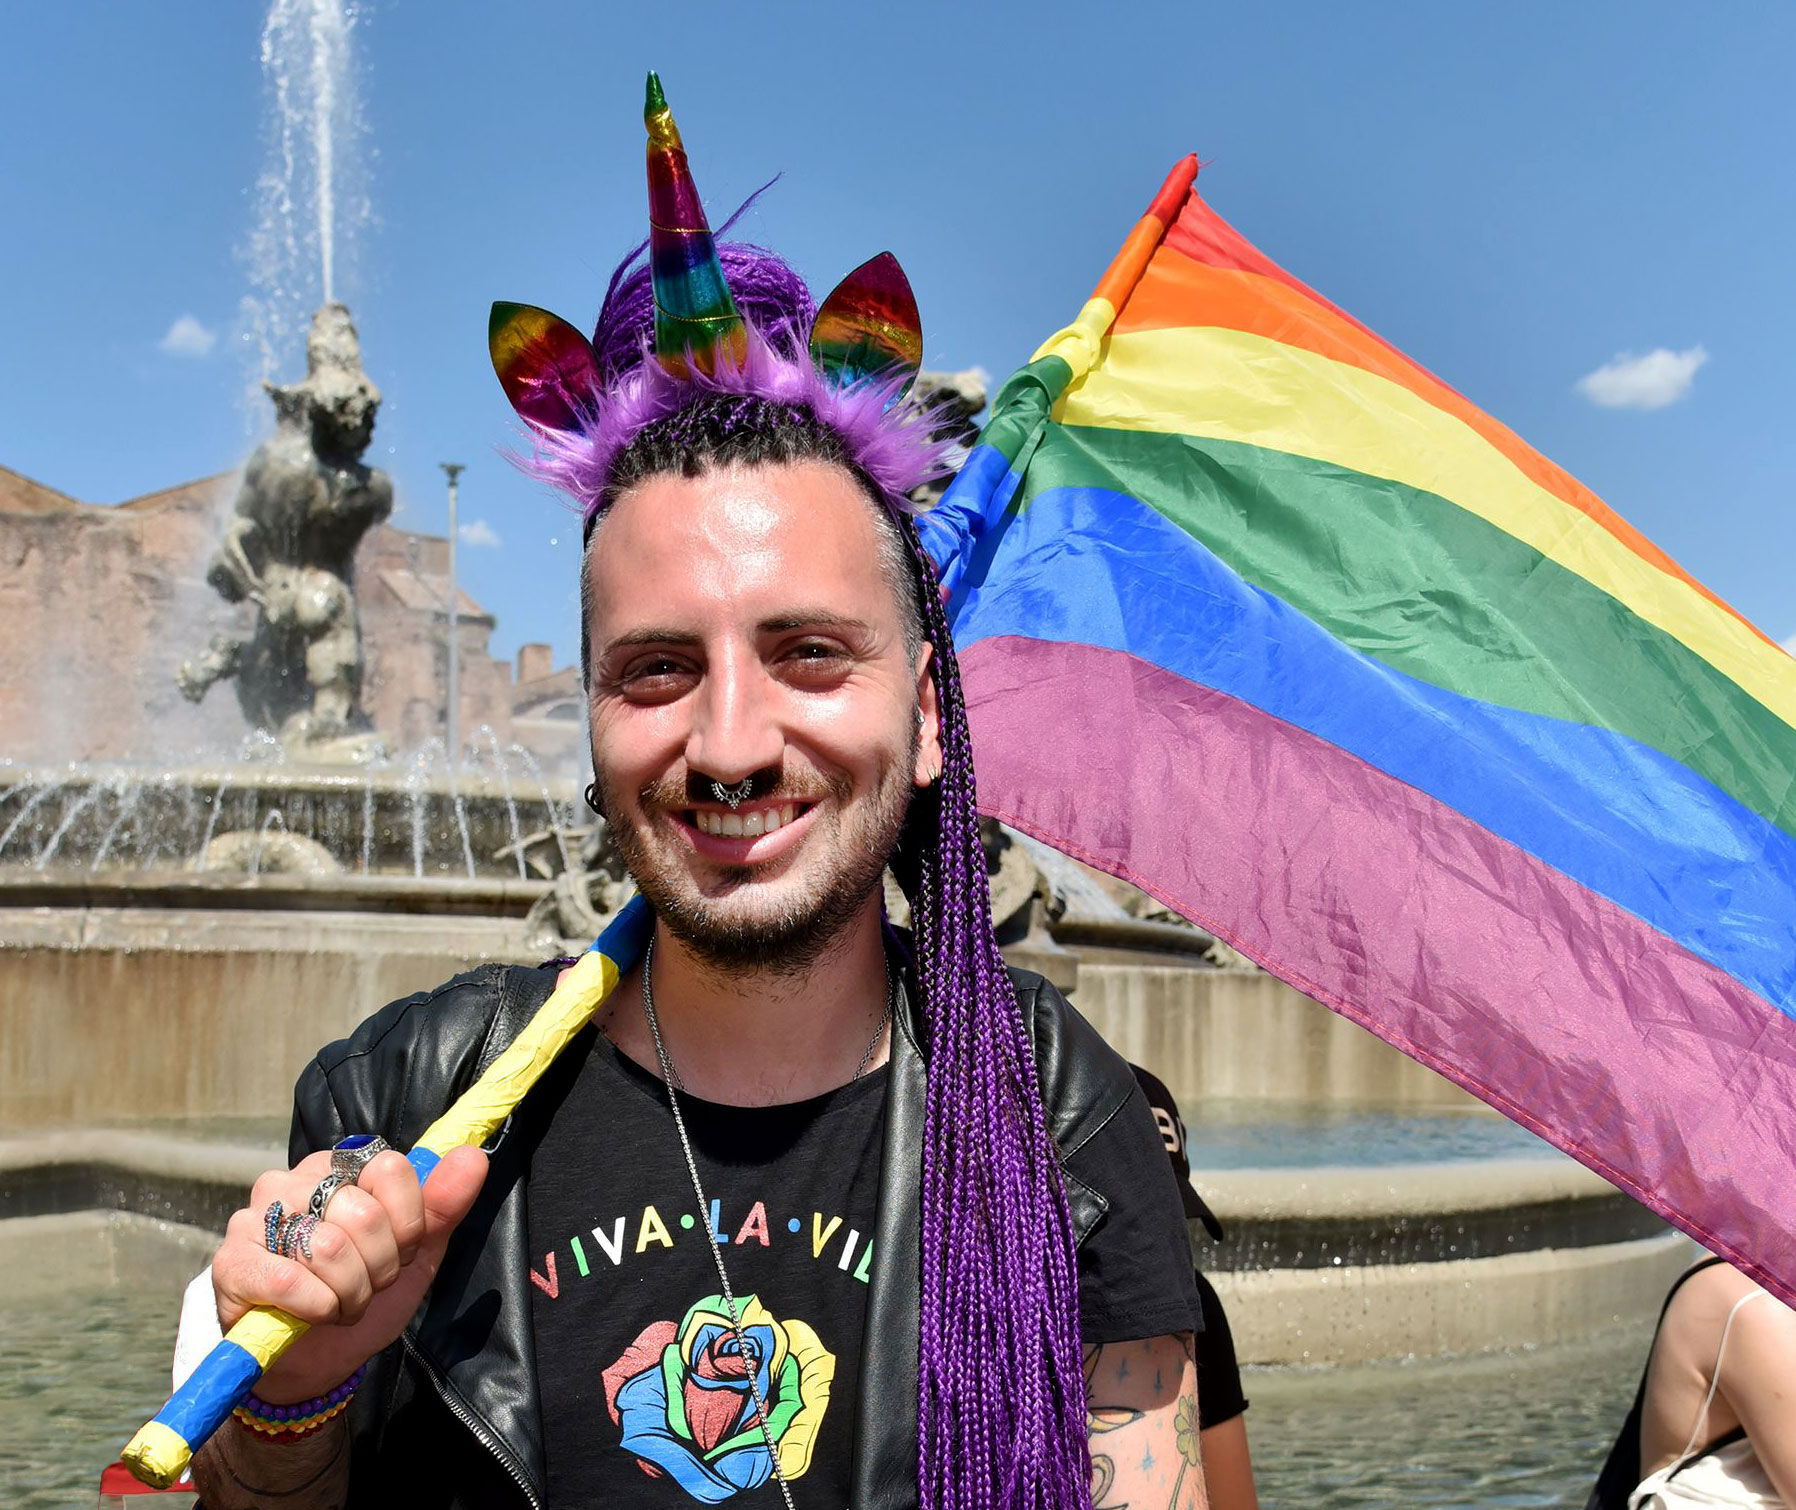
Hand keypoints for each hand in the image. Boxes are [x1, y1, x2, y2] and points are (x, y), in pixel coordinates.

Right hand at [211, 1145, 487, 1402]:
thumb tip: (472, 1157)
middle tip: (367, 1284)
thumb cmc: (364, 1294)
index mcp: (339, 1167)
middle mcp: (292, 1181)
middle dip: (379, 1266)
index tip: (399, 1251)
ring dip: (350, 1292)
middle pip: (364, 1213)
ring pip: (330, 1248)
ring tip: (342, 1302)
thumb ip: (443, 1204)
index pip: (390, 1168)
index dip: (407, 1223)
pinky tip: (313, 1315)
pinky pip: (290, 1280)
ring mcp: (254, 1218)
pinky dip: (317, 1308)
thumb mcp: (416, 1253)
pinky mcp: (232, 1263)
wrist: (317, 1362)